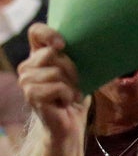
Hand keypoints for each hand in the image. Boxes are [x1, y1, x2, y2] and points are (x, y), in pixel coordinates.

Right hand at [17, 24, 86, 142]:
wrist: (70, 123)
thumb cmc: (76, 94)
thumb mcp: (79, 70)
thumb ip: (76, 54)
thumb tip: (94, 39)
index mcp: (38, 55)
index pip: (36, 32)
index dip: (48, 33)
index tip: (63, 45)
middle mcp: (27, 66)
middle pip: (51, 53)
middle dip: (71, 68)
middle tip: (74, 83)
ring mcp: (26, 81)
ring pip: (56, 71)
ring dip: (71, 84)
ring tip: (70, 94)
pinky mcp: (31, 95)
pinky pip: (58, 87)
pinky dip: (69, 95)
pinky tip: (65, 102)